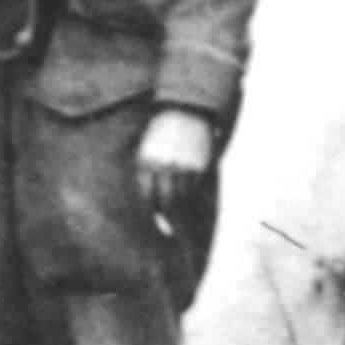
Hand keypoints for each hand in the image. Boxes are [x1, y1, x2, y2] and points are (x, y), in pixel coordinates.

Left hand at [136, 106, 215, 231]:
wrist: (186, 111)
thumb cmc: (162, 134)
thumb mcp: (146, 150)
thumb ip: (146, 174)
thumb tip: (151, 203)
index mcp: (145, 162)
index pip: (147, 197)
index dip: (151, 214)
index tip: (155, 225)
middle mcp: (164, 166)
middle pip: (165, 202)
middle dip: (167, 220)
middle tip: (169, 232)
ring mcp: (183, 166)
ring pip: (182, 198)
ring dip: (181, 211)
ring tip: (180, 221)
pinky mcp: (199, 166)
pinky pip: (195, 188)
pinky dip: (192, 196)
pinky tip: (191, 199)